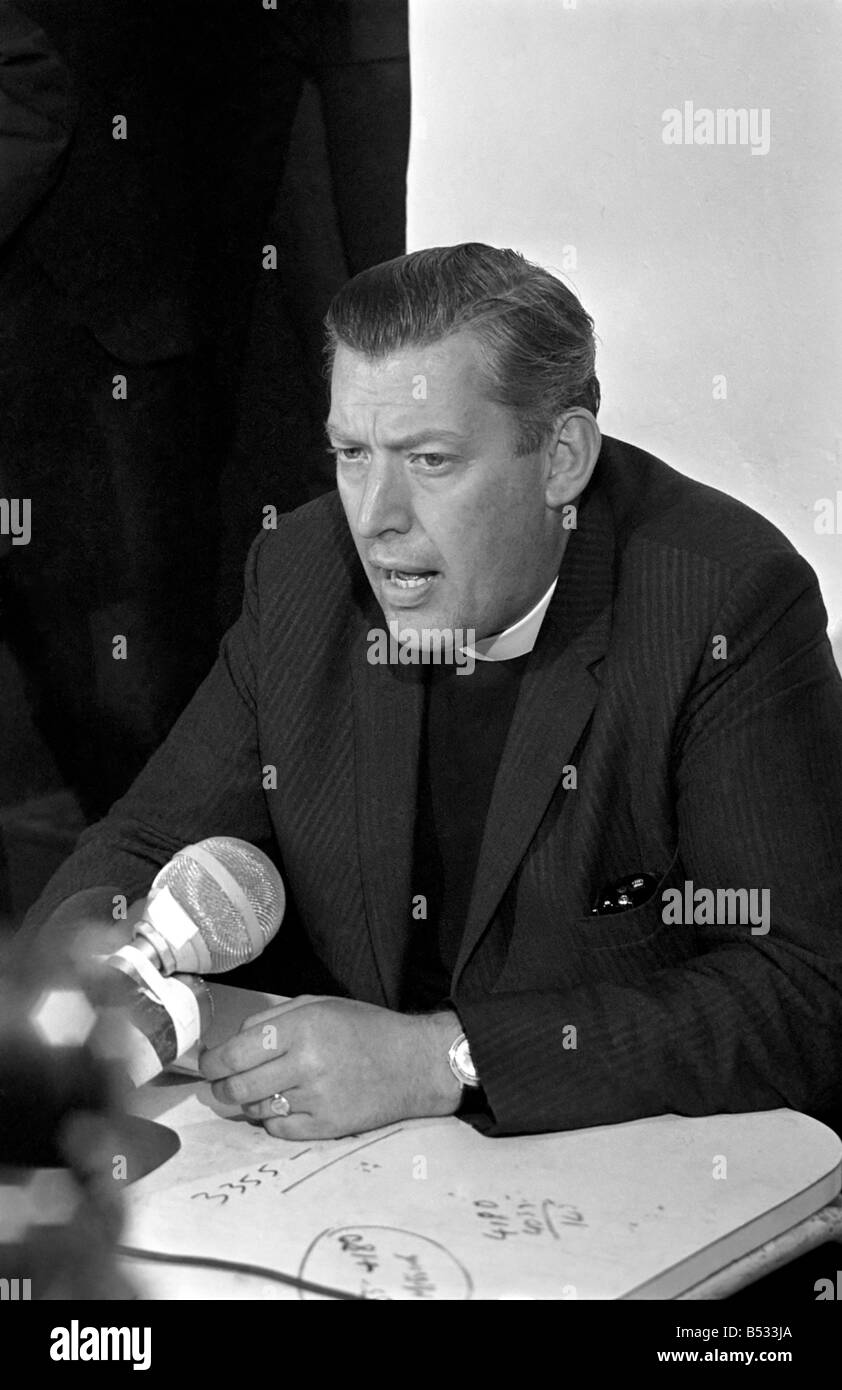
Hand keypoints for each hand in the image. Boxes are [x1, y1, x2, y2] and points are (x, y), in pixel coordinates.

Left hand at [198, 996, 463, 1138]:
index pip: (234, 1053)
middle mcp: (307, 1063)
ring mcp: (317, 1099)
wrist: (414, 1063)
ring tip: (265, 1088)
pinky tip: (287, 1104)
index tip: (208, 1063)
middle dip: (222, 1086)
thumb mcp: (319, 1005)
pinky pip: (278, 1130)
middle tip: (224, 1081)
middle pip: (236, 1087)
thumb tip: (229, 1043)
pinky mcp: (326, 1127)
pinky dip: (274, 1119)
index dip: (212, 1062)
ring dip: (250, 1101)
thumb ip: (272, 1019)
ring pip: (255, 1109)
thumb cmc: (364, 1028)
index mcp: (302, 1027)